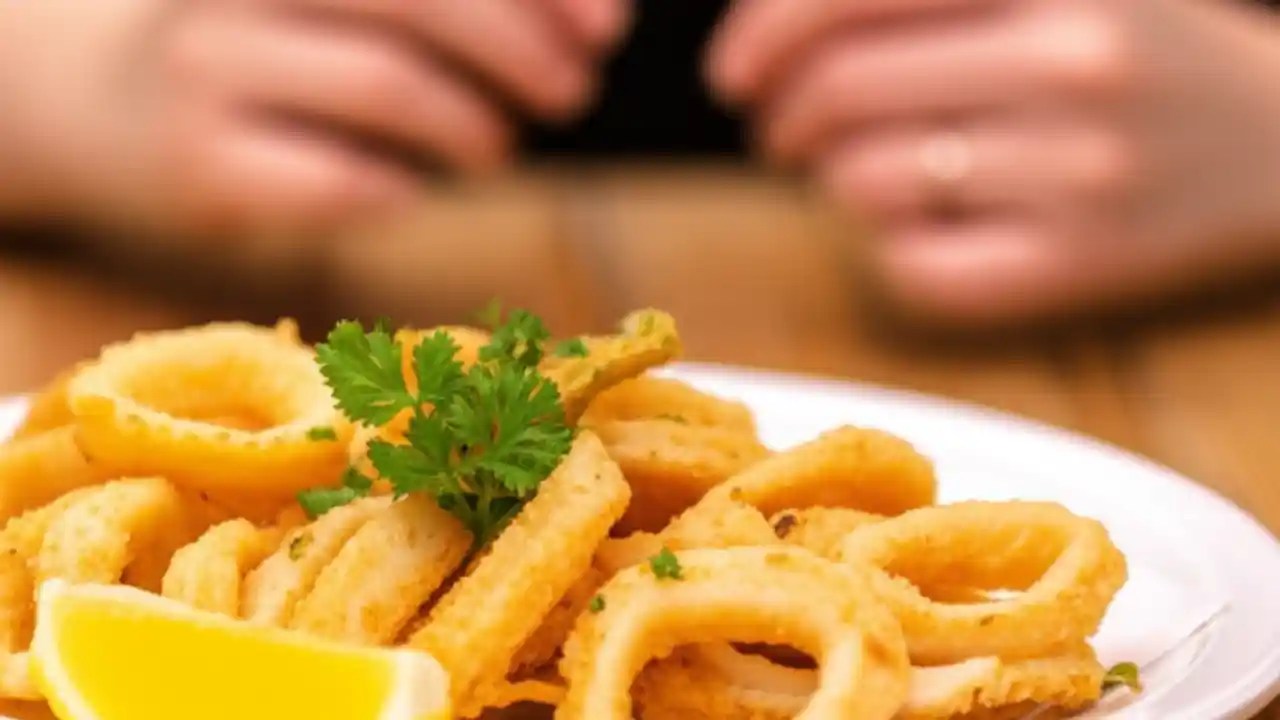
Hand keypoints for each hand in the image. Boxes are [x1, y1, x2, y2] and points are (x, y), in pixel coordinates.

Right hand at [0, 0, 627, 237]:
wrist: (102, 109)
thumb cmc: (263, 50)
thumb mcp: (339, 2)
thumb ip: (446, 5)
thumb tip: (594, 20)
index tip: (608, 29)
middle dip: (522, 50)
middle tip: (572, 94)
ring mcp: (207, 71)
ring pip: (384, 83)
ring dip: (472, 124)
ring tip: (495, 147)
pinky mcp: (201, 170)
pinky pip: (339, 180)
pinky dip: (405, 187)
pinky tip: (415, 189)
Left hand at [708, 0, 1279, 323]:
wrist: (1274, 137)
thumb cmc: (1132, 45)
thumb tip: (769, 34)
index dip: (765, 33)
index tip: (730, 75)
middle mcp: (1074, 63)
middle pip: (840, 92)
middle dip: (782, 118)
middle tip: (780, 131)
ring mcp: (1080, 172)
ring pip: (862, 184)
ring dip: (834, 180)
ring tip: (869, 166)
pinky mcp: (1078, 265)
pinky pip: (913, 267)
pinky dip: (890, 245)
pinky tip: (923, 221)